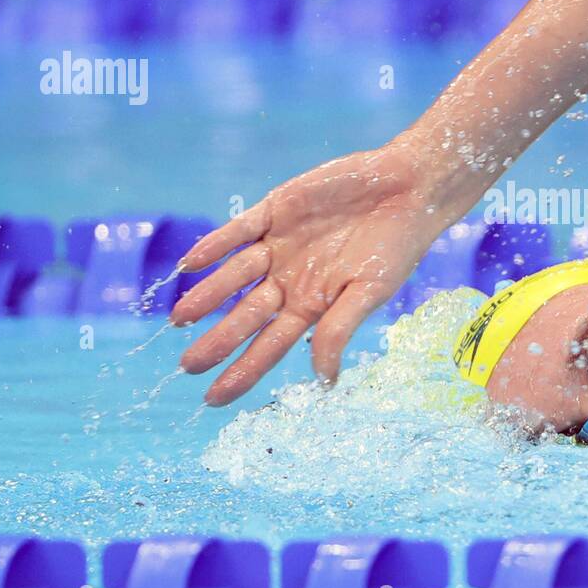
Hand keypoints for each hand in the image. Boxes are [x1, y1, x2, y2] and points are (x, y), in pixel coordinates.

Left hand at [171, 138, 455, 406]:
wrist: (407, 189)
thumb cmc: (396, 247)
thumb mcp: (369, 293)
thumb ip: (339, 330)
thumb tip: (323, 381)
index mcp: (312, 304)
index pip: (270, 345)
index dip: (242, 371)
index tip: (213, 398)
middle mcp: (290, 279)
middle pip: (245, 315)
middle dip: (217, 340)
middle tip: (187, 365)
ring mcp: (280, 245)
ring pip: (234, 275)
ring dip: (207, 295)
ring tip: (180, 318)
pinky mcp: (276, 210)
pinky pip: (238, 231)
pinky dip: (215, 245)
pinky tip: (191, 262)